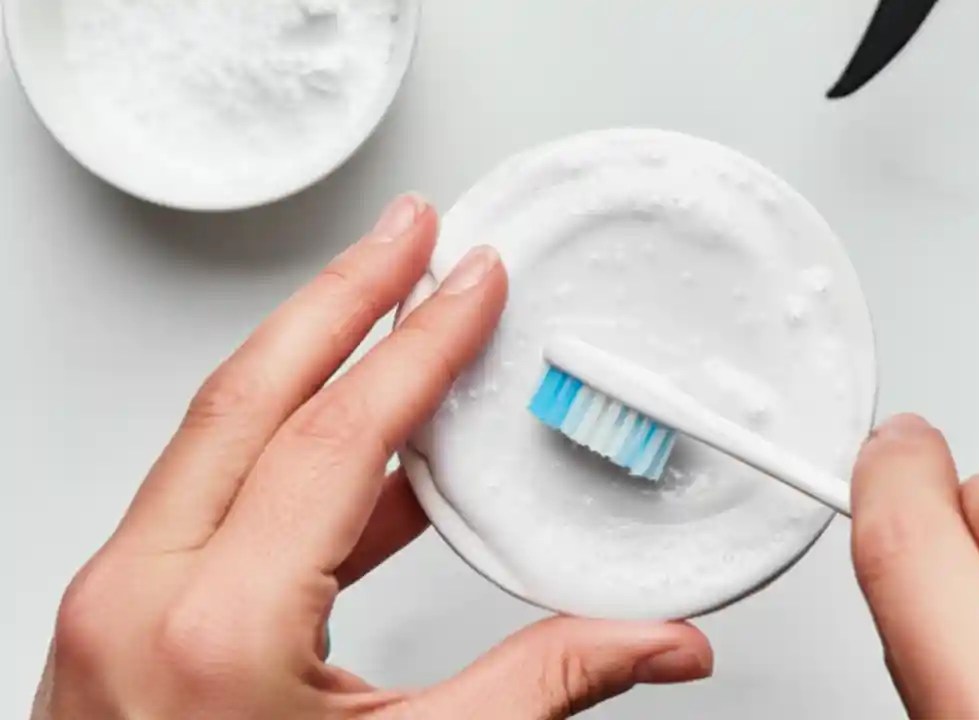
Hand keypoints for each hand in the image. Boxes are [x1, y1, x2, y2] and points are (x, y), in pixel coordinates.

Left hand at [33, 195, 712, 719]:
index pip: (339, 437)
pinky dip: (292, 445)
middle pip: (251, 393)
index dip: (421, 347)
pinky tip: (366, 443)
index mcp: (218, 633)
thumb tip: (659, 645)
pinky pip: (211, 491)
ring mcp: (115, 600)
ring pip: (218, 432)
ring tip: (390, 308)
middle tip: (409, 232)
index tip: (470, 283)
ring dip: (312, 358)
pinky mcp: (119, 613)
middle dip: (342, 295)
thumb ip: (541, 692)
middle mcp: (142, 596)